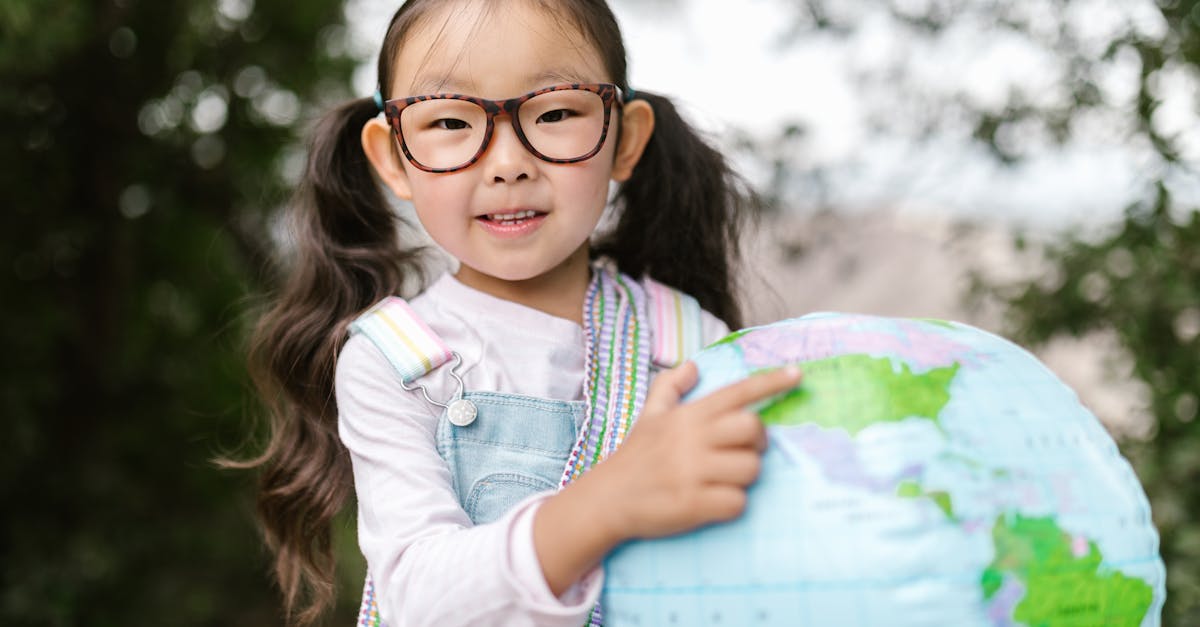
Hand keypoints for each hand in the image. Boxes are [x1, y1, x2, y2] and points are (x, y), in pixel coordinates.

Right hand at [592, 361, 801, 541]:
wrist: (605, 499)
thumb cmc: (634, 457)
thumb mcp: (649, 415)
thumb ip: (671, 386)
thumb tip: (694, 365)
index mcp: (688, 416)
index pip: (737, 392)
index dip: (771, 382)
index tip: (797, 375)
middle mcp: (692, 438)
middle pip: (754, 429)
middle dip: (758, 443)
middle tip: (744, 451)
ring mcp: (693, 471)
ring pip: (751, 469)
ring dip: (743, 478)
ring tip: (720, 481)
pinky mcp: (693, 503)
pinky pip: (737, 502)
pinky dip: (731, 505)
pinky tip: (712, 503)